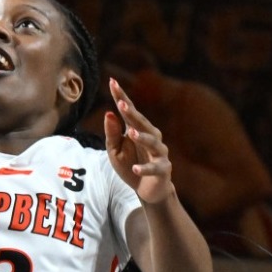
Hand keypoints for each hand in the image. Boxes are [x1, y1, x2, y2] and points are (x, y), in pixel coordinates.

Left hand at [104, 78, 174, 204]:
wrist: (147, 190)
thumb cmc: (130, 165)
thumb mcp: (115, 151)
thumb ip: (112, 134)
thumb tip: (108, 113)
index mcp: (136, 129)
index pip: (128, 111)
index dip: (121, 96)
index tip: (112, 82)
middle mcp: (151, 137)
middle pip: (141, 122)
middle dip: (132, 113)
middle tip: (121, 103)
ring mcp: (159, 153)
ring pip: (153, 143)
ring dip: (143, 138)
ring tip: (131, 133)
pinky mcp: (163, 169)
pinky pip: (155, 168)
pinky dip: (145, 168)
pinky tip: (136, 168)